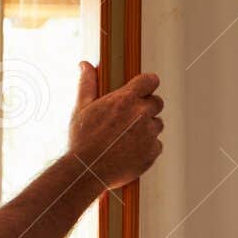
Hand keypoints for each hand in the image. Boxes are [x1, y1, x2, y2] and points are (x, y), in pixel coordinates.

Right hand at [66, 62, 163, 188]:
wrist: (85, 172)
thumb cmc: (81, 142)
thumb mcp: (81, 110)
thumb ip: (87, 85)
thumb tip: (84, 65)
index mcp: (125, 99)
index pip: (150, 81)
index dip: (147, 85)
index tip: (142, 91)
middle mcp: (141, 114)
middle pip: (156, 103)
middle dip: (145, 109)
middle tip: (128, 121)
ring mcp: (149, 133)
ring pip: (157, 125)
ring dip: (146, 129)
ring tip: (126, 140)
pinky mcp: (152, 152)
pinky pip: (156, 146)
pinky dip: (146, 149)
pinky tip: (129, 153)